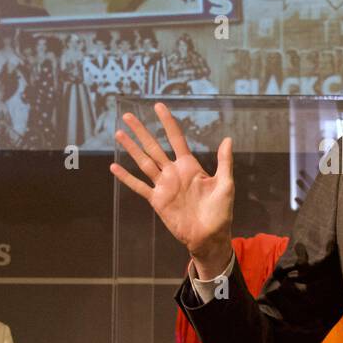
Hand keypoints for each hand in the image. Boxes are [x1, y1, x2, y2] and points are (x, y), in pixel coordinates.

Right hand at [111, 103, 233, 276]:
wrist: (209, 236)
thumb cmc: (220, 212)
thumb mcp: (225, 184)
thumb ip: (224, 162)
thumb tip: (227, 139)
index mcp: (190, 166)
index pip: (176, 139)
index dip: (167, 122)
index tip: (158, 106)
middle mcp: (174, 172)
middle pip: (154, 146)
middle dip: (142, 131)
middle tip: (128, 116)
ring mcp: (164, 186)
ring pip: (143, 162)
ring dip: (131, 148)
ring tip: (119, 133)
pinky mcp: (157, 200)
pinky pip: (139, 186)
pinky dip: (126, 177)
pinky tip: (114, 167)